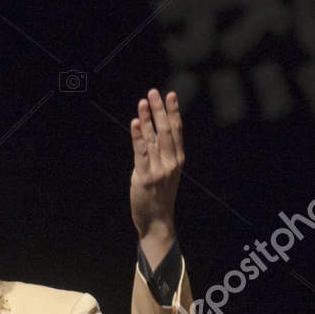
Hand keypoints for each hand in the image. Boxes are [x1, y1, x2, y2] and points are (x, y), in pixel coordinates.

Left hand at [129, 88, 181, 235]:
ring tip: (143, 101)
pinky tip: (136, 122)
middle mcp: (171, 163)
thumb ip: (159, 152)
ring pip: (153, 138)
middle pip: (165, 131)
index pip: (176, 131)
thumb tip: (151, 129)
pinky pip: (141, 152)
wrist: (157, 221)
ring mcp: (159, 170)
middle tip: (153, 92)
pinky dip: (138, 136)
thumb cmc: (159, 195)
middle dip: (159, 110)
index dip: (173, 112)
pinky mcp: (145, 177)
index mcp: (178, 160)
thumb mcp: (166, 172)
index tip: (170, 95)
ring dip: (147, 118)